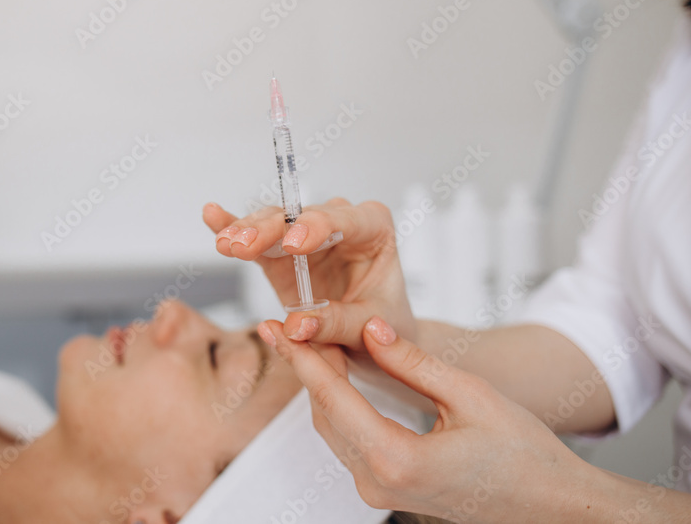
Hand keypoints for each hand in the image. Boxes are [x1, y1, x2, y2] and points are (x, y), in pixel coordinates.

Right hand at [203, 199, 414, 354]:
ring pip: (273, 224)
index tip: (294, 243)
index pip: (344, 220)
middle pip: (300, 217)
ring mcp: (305, 234)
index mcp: (372, 229)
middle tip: (246, 245)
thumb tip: (296, 326)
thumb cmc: (384, 325)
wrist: (373, 338)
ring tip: (226, 244)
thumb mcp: (369, 327)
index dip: (317, 227)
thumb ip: (336, 322)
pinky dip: (233, 227)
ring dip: (247, 232)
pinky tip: (212, 216)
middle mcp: (338, 223)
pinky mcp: (280, 252)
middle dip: (271, 230)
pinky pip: (256, 239)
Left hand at [257, 316, 617, 522]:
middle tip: (287, 325)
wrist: (553, 505)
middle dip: (305, 367)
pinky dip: (338, 406)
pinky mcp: (387, 489)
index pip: (333, 398)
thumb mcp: (470, 394)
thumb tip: (370, 327)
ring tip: (306, 342)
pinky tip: (336, 377)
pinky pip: (349, 442)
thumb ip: (412, 361)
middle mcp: (379, 483)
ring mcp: (380, 491)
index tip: (278, 326)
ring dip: (320, 386)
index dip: (302, 357)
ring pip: (332, 429)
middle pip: (325, 413)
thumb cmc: (525, 455)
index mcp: (397, 460)